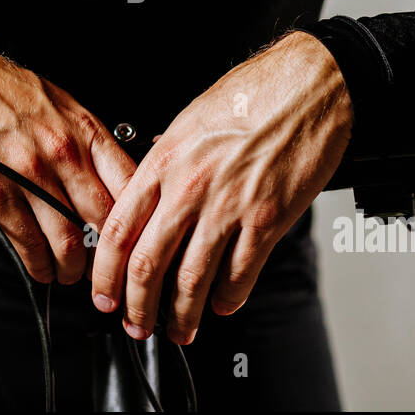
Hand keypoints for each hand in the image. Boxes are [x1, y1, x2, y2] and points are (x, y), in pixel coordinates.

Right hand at [0, 28, 136, 283]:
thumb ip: (82, 141)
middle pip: (104, 219)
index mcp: (83, 129)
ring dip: (71, 268)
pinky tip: (40, 268)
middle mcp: (63, 152)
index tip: (134, 237)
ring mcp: (30, 173)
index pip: (130, 183)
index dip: (138, 219)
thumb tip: (103, 178)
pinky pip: (26, 239)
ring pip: (69, 239)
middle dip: (107, 255)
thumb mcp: (56, 102)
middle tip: (104, 269)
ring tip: (68, 275)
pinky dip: (37, 263)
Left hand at [89, 30, 352, 342]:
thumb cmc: (255, 95)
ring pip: (191, 280)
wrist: (310, 86)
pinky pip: (239, 275)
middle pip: (148, 264)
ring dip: (181, 315)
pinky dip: (226, 300)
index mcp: (165, 160)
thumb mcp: (189, 121)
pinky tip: (221, 305)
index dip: (106, 272)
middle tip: (136, 323)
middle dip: (137, 306)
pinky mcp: (267, 221)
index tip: (104, 293)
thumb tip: (149, 193)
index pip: (119, 229)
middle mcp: (190, 186)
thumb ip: (165, 162)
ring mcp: (229, 207)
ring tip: (178, 329)